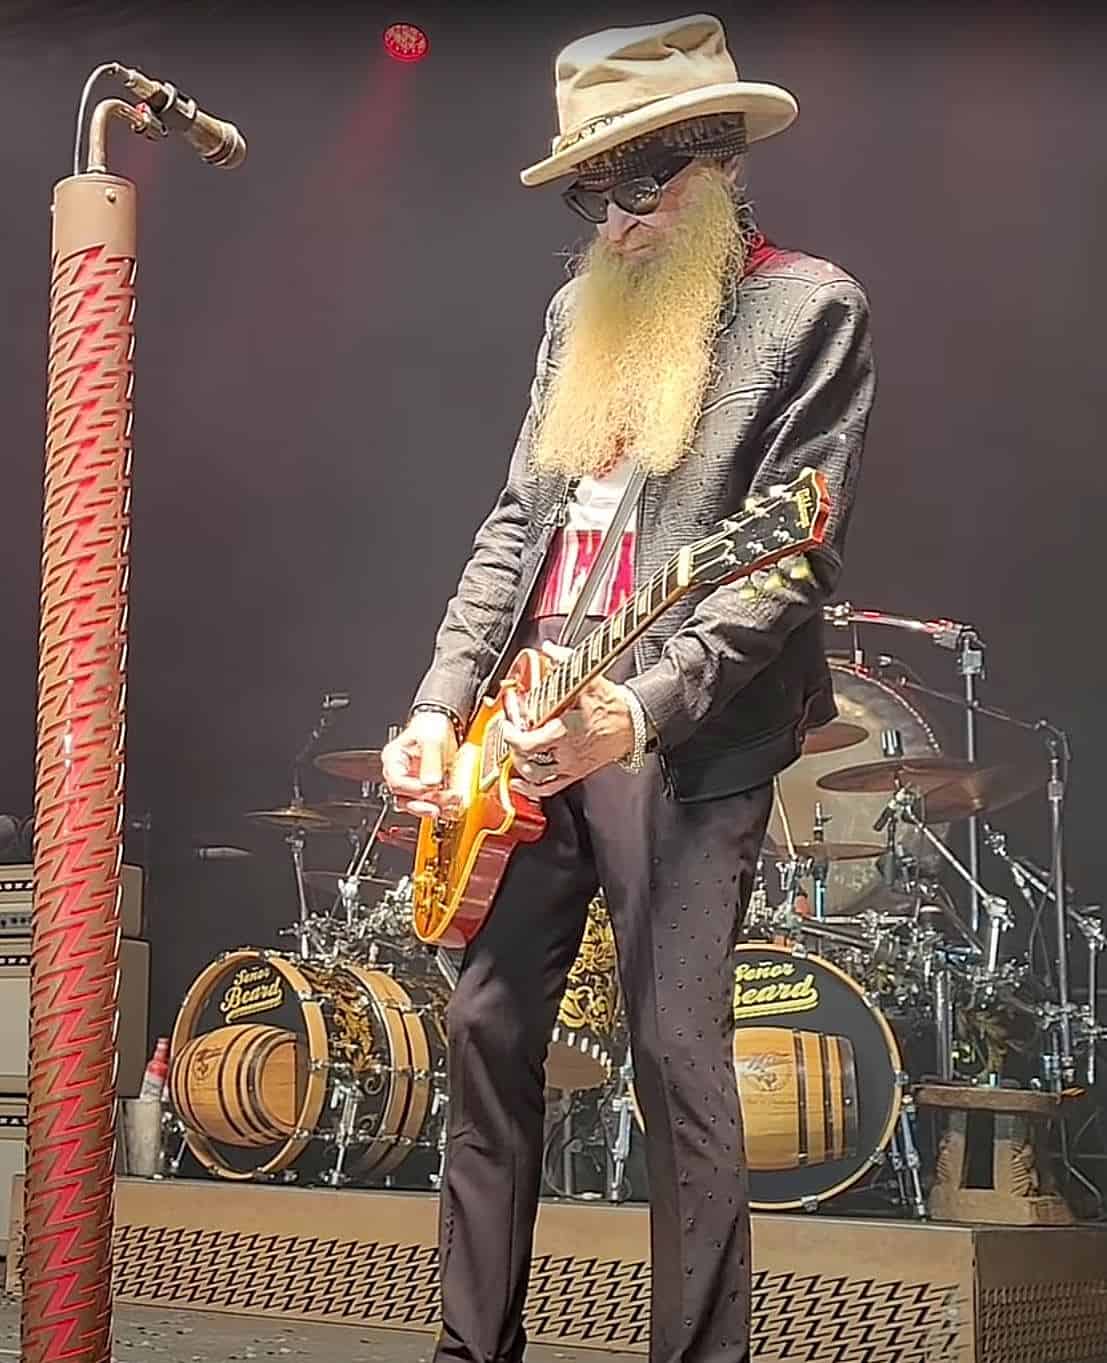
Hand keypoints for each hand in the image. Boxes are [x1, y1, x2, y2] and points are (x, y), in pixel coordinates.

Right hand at [381, 711, 459, 817]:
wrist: (444, 726)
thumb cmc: (430, 727)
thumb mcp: (430, 737)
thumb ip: (431, 757)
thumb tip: (431, 782)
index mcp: (394, 760)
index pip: (397, 782)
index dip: (413, 788)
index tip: (431, 787)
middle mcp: (401, 775)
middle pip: (405, 799)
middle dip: (424, 804)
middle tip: (441, 803)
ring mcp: (413, 785)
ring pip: (418, 805)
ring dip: (435, 807)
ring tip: (452, 805)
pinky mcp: (428, 791)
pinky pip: (433, 804)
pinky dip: (444, 808)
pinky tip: (454, 807)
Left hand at [504, 643, 635, 799]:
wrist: (635, 723)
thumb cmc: (613, 706)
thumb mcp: (589, 679)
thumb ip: (565, 661)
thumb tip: (549, 649)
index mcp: (565, 732)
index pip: (527, 741)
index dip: (511, 734)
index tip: (507, 724)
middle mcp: (566, 753)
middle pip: (528, 758)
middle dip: (514, 746)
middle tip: (511, 733)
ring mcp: (571, 766)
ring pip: (536, 777)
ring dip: (520, 766)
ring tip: (513, 753)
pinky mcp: (577, 773)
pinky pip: (550, 788)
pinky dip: (531, 789)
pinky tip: (520, 784)